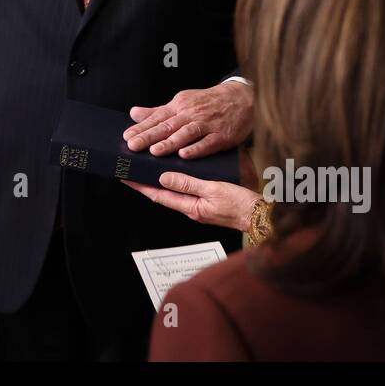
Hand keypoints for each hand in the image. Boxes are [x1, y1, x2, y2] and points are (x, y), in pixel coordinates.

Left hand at [123, 173, 261, 231]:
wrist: (260, 215)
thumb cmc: (240, 204)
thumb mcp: (212, 190)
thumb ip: (188, 183)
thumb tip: (163, 177)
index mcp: (190, 207)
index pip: (157, 195)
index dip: (139, 186)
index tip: (124, 176)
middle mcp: (191, 209)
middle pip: (162, 195)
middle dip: (145, 183)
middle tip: (131, 170)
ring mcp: (199, 207)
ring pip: (173, 193)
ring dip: (159, 182)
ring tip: (147, 170)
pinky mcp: (208, 203)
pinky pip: (187, 191)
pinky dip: (176, 182)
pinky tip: (175, 173)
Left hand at [124, 80, 253, 158]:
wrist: (241, 98)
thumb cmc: (209, 103)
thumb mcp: (182, 102)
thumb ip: (157, 111)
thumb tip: (134, 113)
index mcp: (180, 106)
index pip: (157, 117)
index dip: (141, 128)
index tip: (126, 137)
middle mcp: (191, 114)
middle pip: (168, 125)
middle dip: (149, 136)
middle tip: (133, 145)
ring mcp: (207, 124)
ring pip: (186, 134)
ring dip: (170, 142)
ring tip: (154, 151)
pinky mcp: (222, 135)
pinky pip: (207, 143)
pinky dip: (196, 149)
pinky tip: (184, 156)